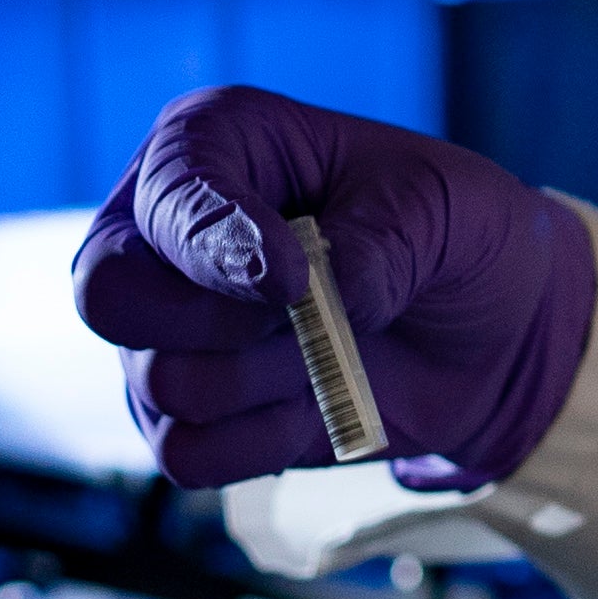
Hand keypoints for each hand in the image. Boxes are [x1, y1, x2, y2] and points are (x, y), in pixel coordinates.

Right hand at [66, 87, 597, 491]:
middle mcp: (162, 233)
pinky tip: (310, 408)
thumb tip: (306, 299)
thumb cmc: (454, 240)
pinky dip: (262, 444)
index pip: (168, 196)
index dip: (218, 248)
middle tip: (298, 317)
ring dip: (269, 384)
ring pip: (160, 383)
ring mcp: (163, 331)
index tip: (296, 282)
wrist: (491, 339)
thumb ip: (374, 242)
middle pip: (106, 294)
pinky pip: (184, 454)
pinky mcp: (182, 415)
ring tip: (332, 356)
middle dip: (211, 324)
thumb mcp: (445, 209)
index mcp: (215, 143)